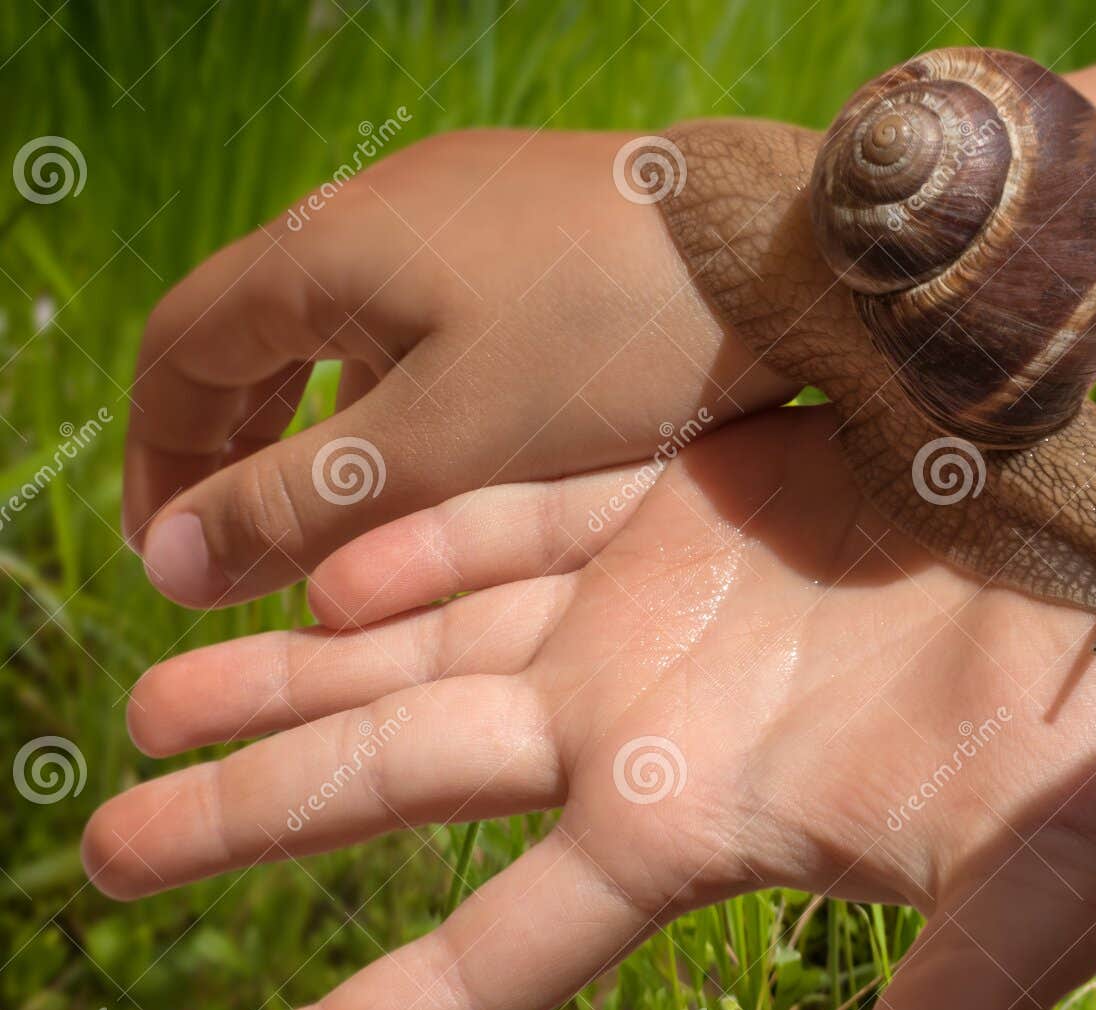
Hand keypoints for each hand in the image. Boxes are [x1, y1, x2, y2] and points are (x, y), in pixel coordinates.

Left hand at [88, 404, 1095, 1009]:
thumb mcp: (1042, 885)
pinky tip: (322, 551)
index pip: (493, 955)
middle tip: (105, 850)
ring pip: (427, 639)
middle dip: (249, 809)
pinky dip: (422, 527)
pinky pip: (524, 508)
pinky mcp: (698, 498)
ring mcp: (655, 607)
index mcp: (692, 829)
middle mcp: (643, 724)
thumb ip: (965, 996)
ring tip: (154, 700)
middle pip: (401, 777)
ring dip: (291, 666)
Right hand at [125, 128, 794, 608]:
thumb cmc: (608, 346)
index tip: (166, 555)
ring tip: (335, 523)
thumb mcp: (439, 445)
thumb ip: (300, 502)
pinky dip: (408, 399)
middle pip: (258, 335)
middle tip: (236, 547)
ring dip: (325, 430)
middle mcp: (381, 212)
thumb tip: (165, 561)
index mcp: (327, 249)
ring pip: (351, 334)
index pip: (182, 350)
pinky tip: (448, 461)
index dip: (160, 458)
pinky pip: (433, 322)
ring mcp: (468, 214)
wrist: (785, 252)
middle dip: (236, 448)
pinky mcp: (545, 235)